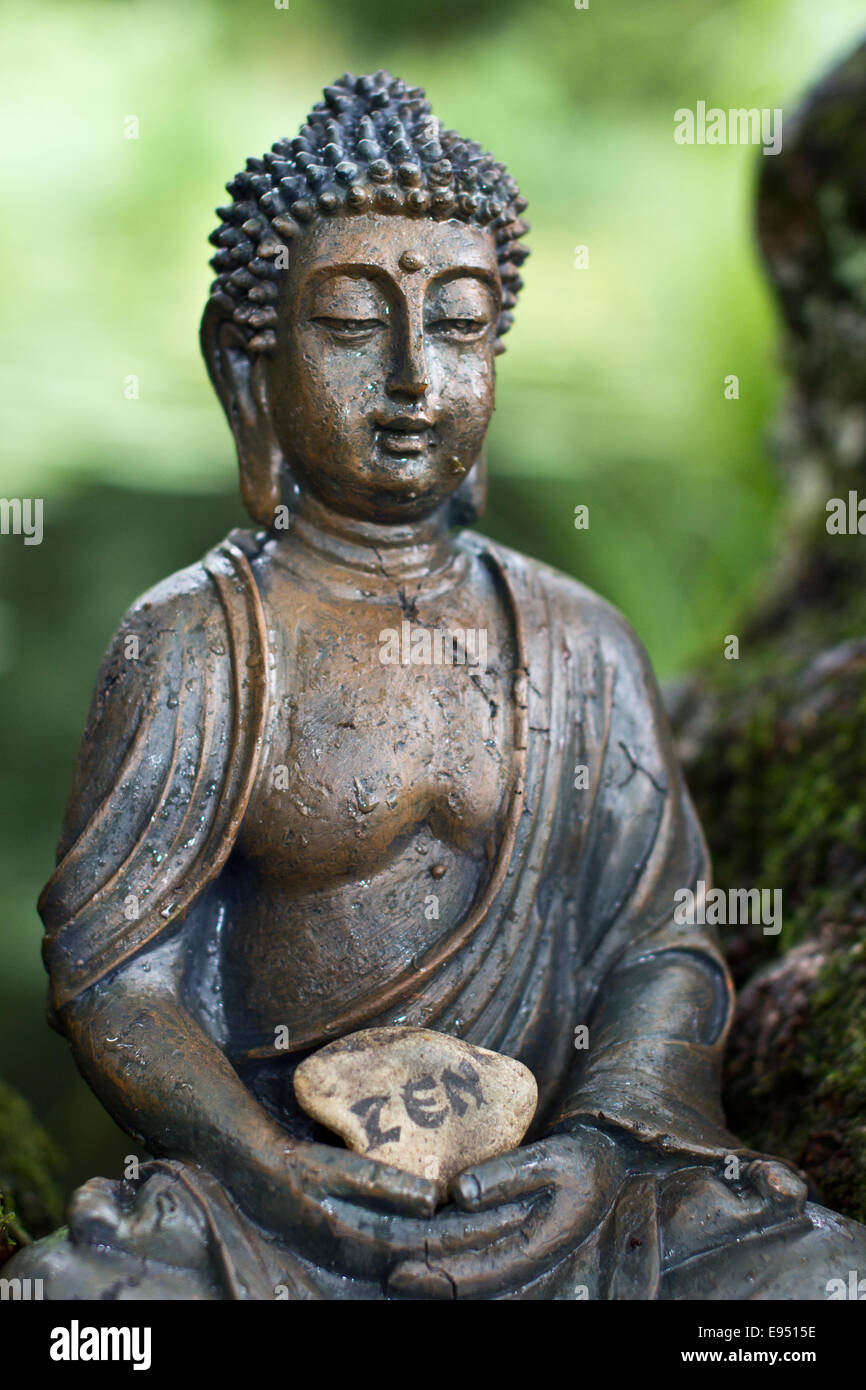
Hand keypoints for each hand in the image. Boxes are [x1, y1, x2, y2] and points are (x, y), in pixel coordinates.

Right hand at [239, 1135, 542, 1284]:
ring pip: (432, 1256)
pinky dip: (445, 1241)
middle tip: (528, 1213)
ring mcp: (367, 1255)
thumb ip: (380, 1186)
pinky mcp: (365, 1244)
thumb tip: (434, 1201)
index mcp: (363, 1240)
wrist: (252, 1175)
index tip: (514, 1211)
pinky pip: (416, 1250)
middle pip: (440, 1255)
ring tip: (509, 1219)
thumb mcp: (332, 1172)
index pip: (435, 1243)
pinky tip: (466, 1226)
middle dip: (483, 1237)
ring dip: (469, 1241)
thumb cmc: (290, 1168)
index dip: (477, 1228)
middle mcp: (369, 1257)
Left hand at [387, 1125, 627, 1297]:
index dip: (434, 1276)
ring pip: (462, 1266)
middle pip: (461, 1274)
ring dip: (426, 1266)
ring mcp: (514, 1247)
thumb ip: (508, 1176)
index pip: (475, 1271)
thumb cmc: (580, 1159)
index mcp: (535, 1246)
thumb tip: (460, 1192)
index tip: (396, 1272)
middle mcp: (521, 1256)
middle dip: (419, 1274)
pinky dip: (441, 1251)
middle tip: (375, 1269)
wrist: (607, 1160)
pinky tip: (413, 1240)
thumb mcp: (552, 1161)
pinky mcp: (508, 1233)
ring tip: (383, 1259)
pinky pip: (470, 1249)